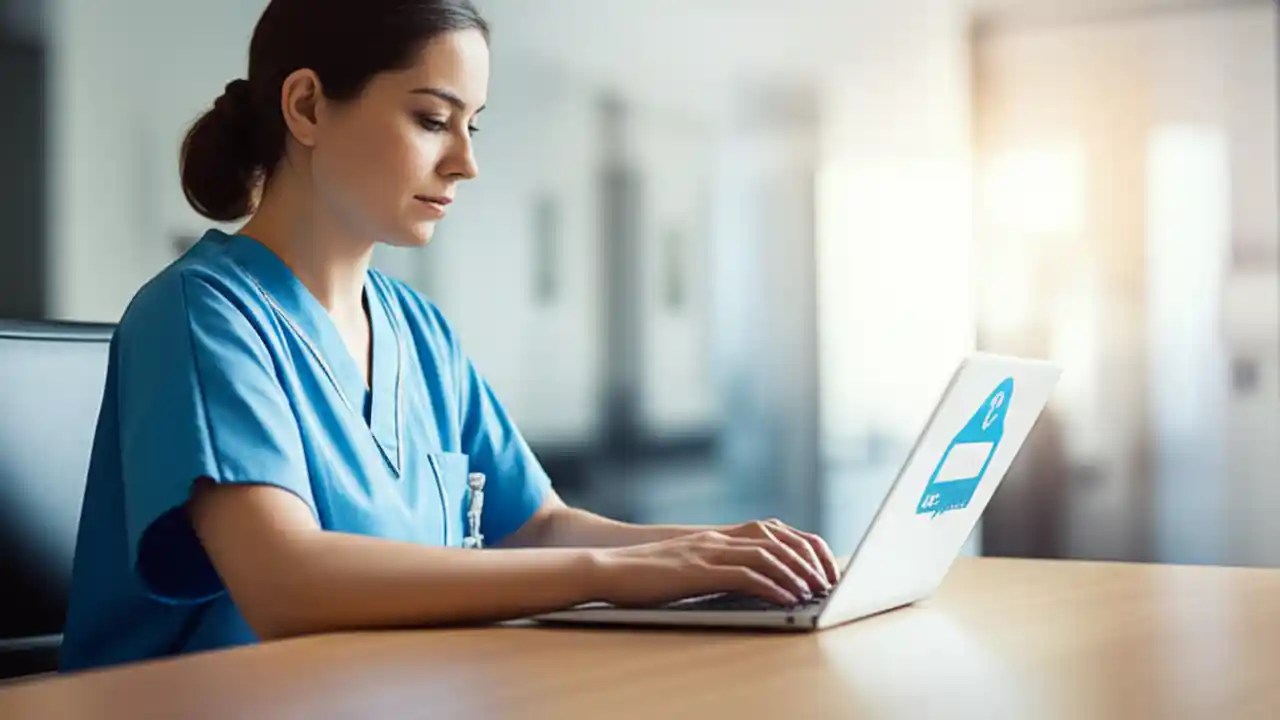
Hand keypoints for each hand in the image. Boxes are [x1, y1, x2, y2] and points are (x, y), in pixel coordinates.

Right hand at [590, 521, 837, 607]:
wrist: (608, 568)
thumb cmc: (644, 574)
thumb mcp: (686, 565)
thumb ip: (713, 567)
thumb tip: (745, 582)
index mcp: (716, 536)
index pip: (772, 532)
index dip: (802, 547)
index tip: (822, 567)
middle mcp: (717, 538)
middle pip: (777, 541)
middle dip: (808, 561)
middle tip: (828, 582)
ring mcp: (707, 552)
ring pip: (766, 556)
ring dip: (796, 574)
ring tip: (814, 591)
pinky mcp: (698, 571)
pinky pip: (745, 575)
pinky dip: (772, 586)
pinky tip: (787, 598)